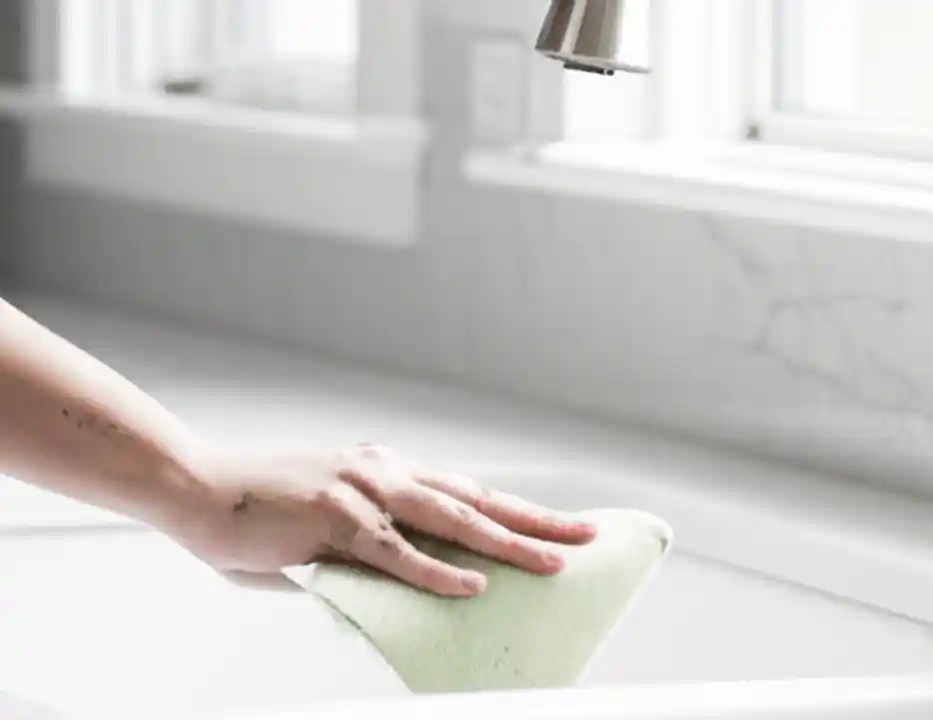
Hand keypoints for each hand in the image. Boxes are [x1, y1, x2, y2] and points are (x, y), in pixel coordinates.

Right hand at [175, 443, 595, 596]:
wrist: (197, 489)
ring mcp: (363, 491)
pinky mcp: (335, 519)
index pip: (470, 492)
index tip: (563, 524)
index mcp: (389, 470)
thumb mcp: (331, 526)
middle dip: (538, 521)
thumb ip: (374, 551)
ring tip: (553, 562)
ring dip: (507, 543)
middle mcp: (387, 472)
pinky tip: (474, 585)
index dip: (520, 510)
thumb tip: (412, 586)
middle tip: (588, 535)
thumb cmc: (262, 513)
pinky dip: (438, 571)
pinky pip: (398, 552)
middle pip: (479, 500)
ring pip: (453, 520)